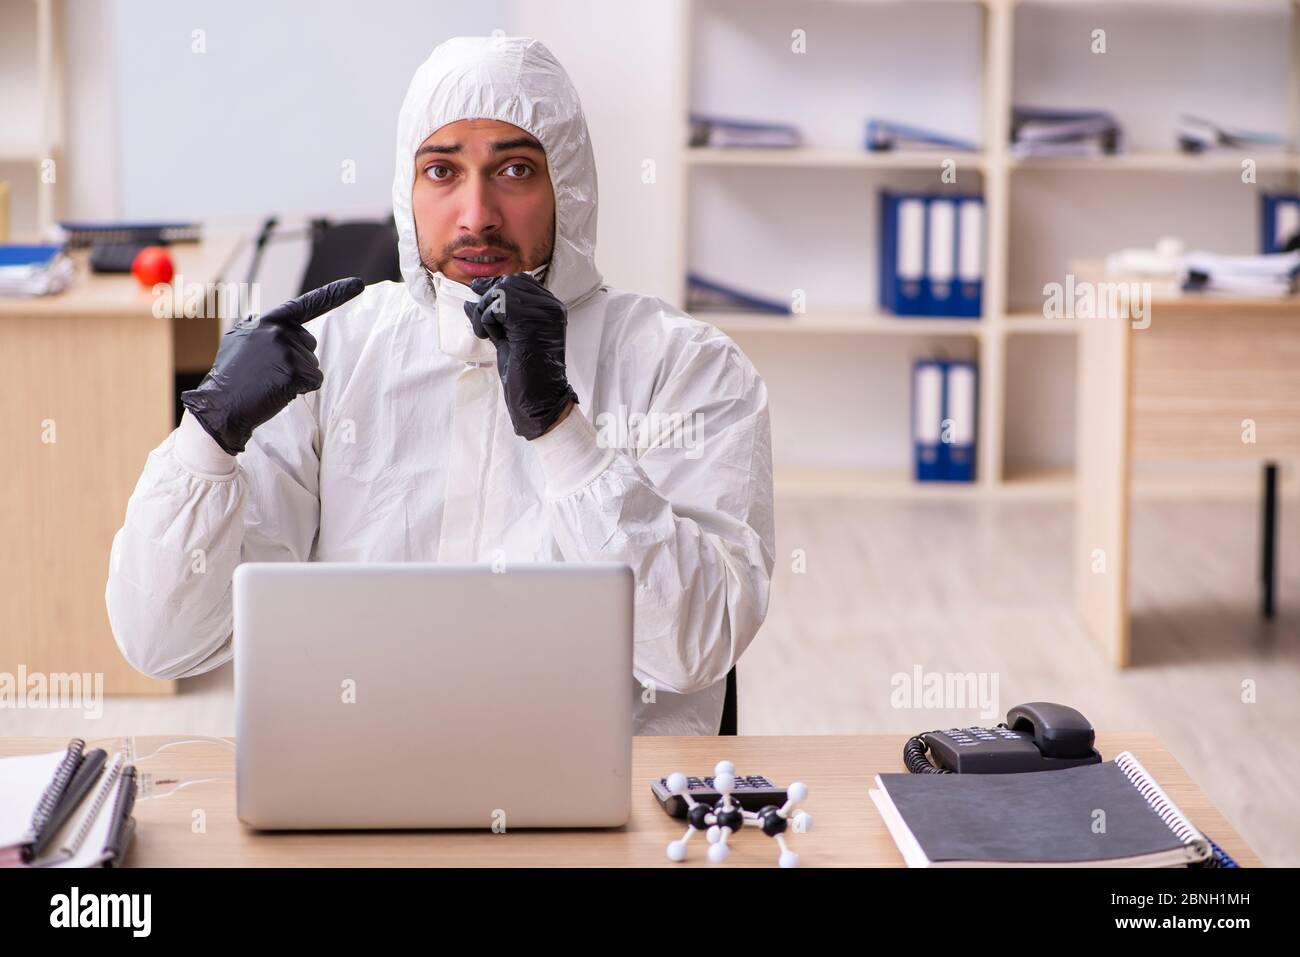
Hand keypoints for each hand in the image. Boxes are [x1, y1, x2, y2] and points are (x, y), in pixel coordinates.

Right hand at [180, 277, 363, 454]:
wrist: (220, 407)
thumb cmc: (232, 379)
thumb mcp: (239, 342)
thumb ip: (260, 329)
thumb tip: (272, 321)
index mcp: (265, 321)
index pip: (304, 304)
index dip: (334, 294)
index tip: (359, 284)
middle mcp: (278, 330)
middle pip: (309, 342)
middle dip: (297, 359)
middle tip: (269, 372)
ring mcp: (287, 350)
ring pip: (312, 364)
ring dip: (297, 377)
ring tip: (270, 382)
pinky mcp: (294, 371)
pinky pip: (315, 380)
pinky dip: (302, 389)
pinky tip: (279, 391)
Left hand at [464, 272, 578, 439]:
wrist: (538, 399)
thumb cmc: (525, 374)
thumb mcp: (506, 339)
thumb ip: (493, 318)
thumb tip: (470, 300)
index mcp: (551, 309)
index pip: (521, 281)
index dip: (496, 287)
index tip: (479, 298)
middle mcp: (551, 306)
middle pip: (510, 282)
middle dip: (488, 299)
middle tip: (483, 324)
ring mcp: (543, 312)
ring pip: (501, 291)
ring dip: (484, 312)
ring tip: (486, 333)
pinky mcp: (529, 320)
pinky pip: (495, 306)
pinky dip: (485, 320)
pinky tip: (489, 337)